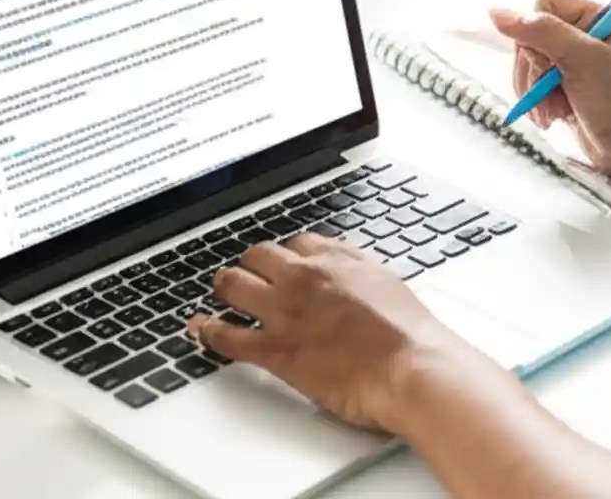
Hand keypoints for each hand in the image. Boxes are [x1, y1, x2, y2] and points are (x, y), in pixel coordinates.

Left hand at [190, 235, 463, 432]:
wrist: (411, 367)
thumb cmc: (411, 336)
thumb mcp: (388, 285)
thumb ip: (361, 273)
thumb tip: (350, 272)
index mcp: (336, 260)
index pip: (297, 243)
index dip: (287, 256)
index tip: (283, 264)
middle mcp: (305, 277)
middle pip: (259, 255)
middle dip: (250, 265)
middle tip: (246, 275)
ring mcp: (285, 312)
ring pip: (234, 284)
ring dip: (224, 288)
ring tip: (220, 293)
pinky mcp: (274, 349)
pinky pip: (226, 334)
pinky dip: (207, 330)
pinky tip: (199, 329)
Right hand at [490, 0, 610, 177]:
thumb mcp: (582, 58)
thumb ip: (541, 32)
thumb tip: (496, 13)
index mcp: (594, 15)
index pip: (542, 6)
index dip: (538, 35)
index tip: (553, 64)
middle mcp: (582, 32)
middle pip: (528, 37)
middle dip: (534, 71)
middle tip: (554, 90)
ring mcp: (570, 60)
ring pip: (524, 63)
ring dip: (533, 91)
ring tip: (554, 112)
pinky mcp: (560, 84)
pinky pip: (528, 84)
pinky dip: (535, 103)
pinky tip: (552, 117)